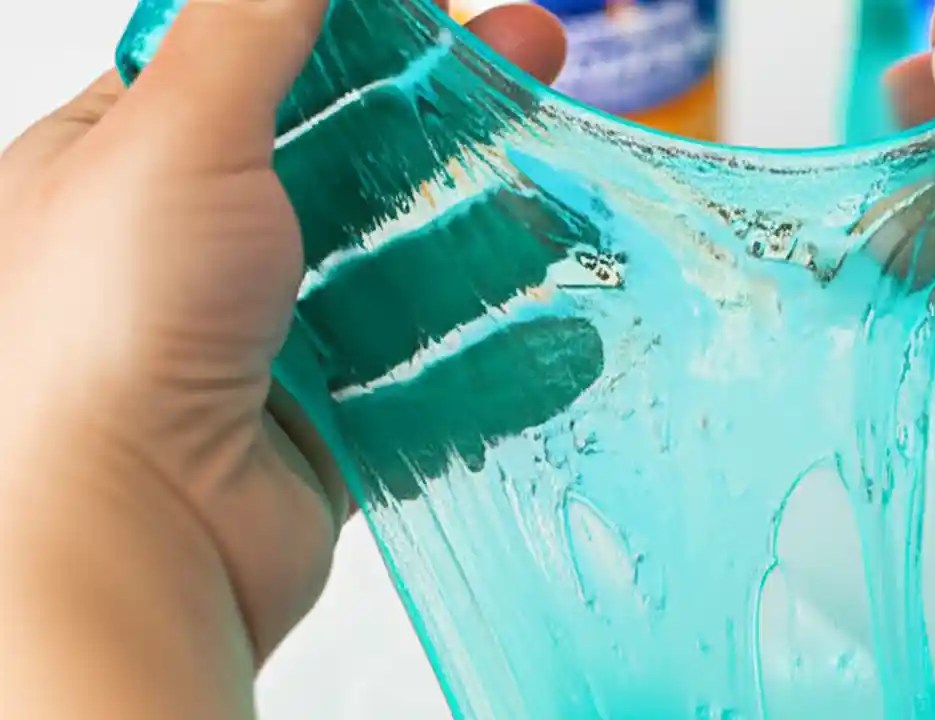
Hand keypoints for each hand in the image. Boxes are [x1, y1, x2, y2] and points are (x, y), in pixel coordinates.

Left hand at [0, 0, 563, 714]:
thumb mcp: (178, 132)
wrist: (118, 548)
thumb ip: (255, 24)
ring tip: (559, 202)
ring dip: (481, 236)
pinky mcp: (314, 432)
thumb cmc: (102, 340)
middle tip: (533, 59)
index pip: (256, 69)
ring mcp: (256, 348)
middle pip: (345, 163)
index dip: (352, 31)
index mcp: (124, 168)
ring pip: (394, 271)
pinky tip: (558, 333)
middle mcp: (187, 257)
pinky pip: (419, 380)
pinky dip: (490, 360)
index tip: (437, 11)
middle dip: (445, 115)